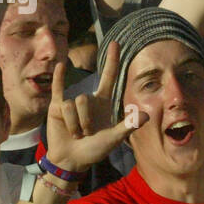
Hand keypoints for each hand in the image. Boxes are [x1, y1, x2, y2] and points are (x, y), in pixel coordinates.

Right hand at [44, 42, 146, 175]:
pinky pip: (58, 89)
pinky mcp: (56, 107)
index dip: (112, 60)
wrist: (72, 160)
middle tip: (85, 135)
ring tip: (74, 134)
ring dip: (72, 124)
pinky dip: (59, 78)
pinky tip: (61, 66)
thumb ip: (128, 126)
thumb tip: (147, 115)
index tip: (115, 43)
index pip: (108, 76)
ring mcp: (71, 103)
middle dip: (83, 120)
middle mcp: (87, 99)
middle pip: (84, 99)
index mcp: (102, 103)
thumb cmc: (94, 150)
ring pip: (70, 105)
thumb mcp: (113, 139)